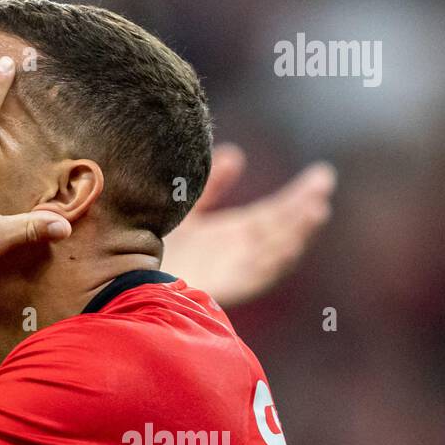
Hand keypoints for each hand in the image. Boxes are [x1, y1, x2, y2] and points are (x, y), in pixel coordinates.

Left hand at [162, 143, 335, 306]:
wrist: (120, 282)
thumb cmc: (148, 249)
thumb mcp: (185, 210)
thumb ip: (210, 187)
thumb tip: (236, 155)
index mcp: (230, 235)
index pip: (274, 213)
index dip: (299, 196)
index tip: (322, 175)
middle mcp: (236, 254)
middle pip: (280, 229)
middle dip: (304, 208)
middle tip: (325, 182)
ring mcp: (230, 273)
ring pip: (274, 253)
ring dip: (297, 233)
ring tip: (316, 209)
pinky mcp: (220, 290)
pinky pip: (254, 278)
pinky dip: (274, 263)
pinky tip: (290, 245)